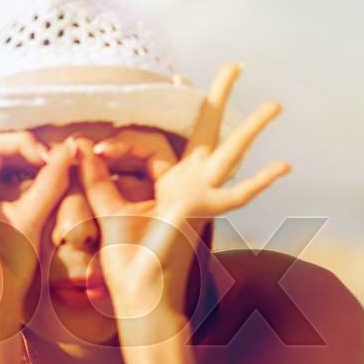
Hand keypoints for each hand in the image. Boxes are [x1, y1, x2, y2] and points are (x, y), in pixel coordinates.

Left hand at [77, 63, 289, 321]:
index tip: (94, 149)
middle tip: (235, 64)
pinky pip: (235, 199)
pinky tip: (285, 166)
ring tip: (276, 103)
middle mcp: (190, 186)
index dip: (121, 146)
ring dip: (253, 129)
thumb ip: (96, 180)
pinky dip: (259, 184)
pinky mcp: (202, 214)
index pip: (151, 147)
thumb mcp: (107, 212)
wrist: (139, 299)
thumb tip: (77, 145)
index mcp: (169, 185)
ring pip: (231, 155)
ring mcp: (201, 198)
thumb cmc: (127, 262)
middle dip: (218, 99)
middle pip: (207, 132)